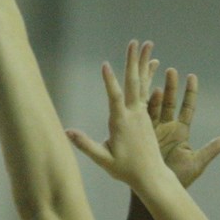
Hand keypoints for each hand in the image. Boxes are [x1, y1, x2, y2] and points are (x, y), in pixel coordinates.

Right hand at [66, 39, 168, 191]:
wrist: (150, 176)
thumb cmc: (125, 170)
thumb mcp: (103, 159)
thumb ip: (86, 145)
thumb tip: (66, 132)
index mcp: (122, 123)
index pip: (114, 98)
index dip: (109, 81)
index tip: (105, 65)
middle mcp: (134, 115)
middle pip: (133, 83)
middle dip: (132, 61)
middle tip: (134, 42)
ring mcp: (142, 114)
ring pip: (142, 83)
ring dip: (143, 63)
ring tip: (146, 45)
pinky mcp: (146, 116)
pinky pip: (148, 91)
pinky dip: (149, 77)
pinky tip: (153, 66)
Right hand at [144, 68, 219, 188]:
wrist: (156, 188)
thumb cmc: (177, 179)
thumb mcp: (196, 163)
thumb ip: (211, 150)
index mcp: (181, 132)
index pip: (187, 108)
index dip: (190, 93)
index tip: (192, 76)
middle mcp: (168, 128)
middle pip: (170, 102)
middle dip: (171, 87)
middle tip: (172, 71)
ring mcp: (155, 130)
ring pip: (156, 106)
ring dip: (159, 91)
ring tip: (159, 76)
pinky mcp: (143, 135)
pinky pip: (145, 116)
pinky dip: (148, 104)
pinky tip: (150, 92)